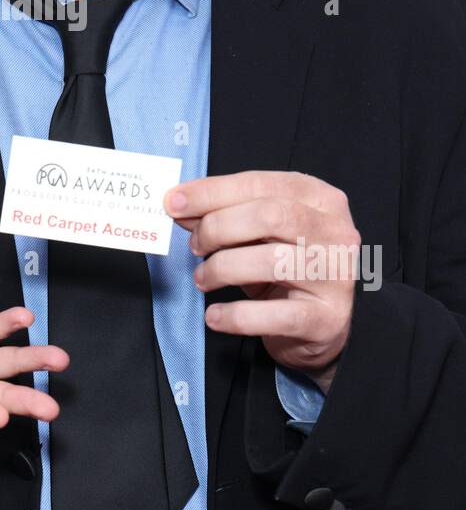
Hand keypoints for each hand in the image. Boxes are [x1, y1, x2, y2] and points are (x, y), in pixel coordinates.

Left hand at [164, 171, 359, 389]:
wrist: (319, 326)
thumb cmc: (284, 268)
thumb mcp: (257, 234)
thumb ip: (224, 214)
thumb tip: (180, 204)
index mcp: (320, 199)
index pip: (261, 183)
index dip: (212, 191)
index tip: (173, 202)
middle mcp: (336, 233)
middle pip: (270, 215)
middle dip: (218, 227)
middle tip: (194, 245)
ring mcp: (335, 276)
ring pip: (271, 261)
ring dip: (221, 268)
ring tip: (202, 278)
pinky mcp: (326, 319)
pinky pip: (274, 315)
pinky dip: (235, 315)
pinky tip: (214, 316)